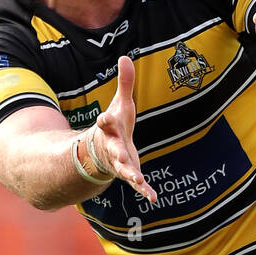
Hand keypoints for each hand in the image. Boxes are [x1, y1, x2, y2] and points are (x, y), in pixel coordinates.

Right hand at [86, 56, 156, 203]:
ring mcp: (119, 163)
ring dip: (130, 174)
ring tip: (137, 179)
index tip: (103, 118)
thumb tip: (125, 57)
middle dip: (117, 152)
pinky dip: (144, 190)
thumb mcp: (121, 105)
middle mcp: (113, 147)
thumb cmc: (115, 126)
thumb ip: (125, 84)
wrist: (103, 152)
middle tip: (120, 155)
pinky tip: (153, 198)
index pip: (106, 123)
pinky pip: (136, 184)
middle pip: (114, 149)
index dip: (105, 121)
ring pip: (124, 169)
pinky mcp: (128, 173)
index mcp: (110, 129)